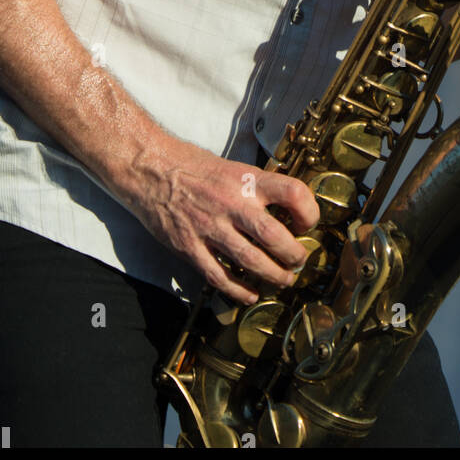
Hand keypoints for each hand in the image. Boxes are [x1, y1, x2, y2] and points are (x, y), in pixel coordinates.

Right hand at [126, 138, 320, 305]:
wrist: (151, 169)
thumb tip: (285, 208)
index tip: (306, 223)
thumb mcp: (233, 167)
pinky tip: (250, 294)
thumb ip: (257, 187)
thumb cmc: (193, 165)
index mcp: (247, 179)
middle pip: (275, 236)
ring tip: (284, 279)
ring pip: (251, 260)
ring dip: (273, 275)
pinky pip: (219, 276)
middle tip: (299, 261)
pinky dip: (238, 290)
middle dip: (294, 255)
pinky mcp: (190, 247)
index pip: (293, 192)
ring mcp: (210, 227)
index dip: (308, 211)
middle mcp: (232, 203)